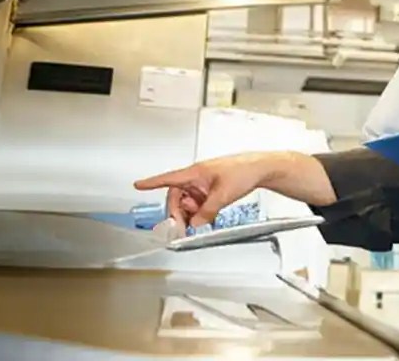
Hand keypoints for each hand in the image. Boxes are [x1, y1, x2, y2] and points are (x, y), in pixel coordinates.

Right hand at [133, 153, 279, 228]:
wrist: (260, 169)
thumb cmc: (243, 171)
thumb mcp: (223, 195)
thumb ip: (206, 212)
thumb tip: (194, 224)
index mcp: (195, 173)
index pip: (169, 178)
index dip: (152, 183)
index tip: (138, 185)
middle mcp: (196, 177)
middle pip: (177, 197)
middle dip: (178, 213)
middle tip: (181, 229)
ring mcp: (203, 184)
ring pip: (187, 203)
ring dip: (190, 215)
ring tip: (199, 223)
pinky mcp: (210, 190)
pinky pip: (198, 204)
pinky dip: (199, 213)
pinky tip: (207, 218)